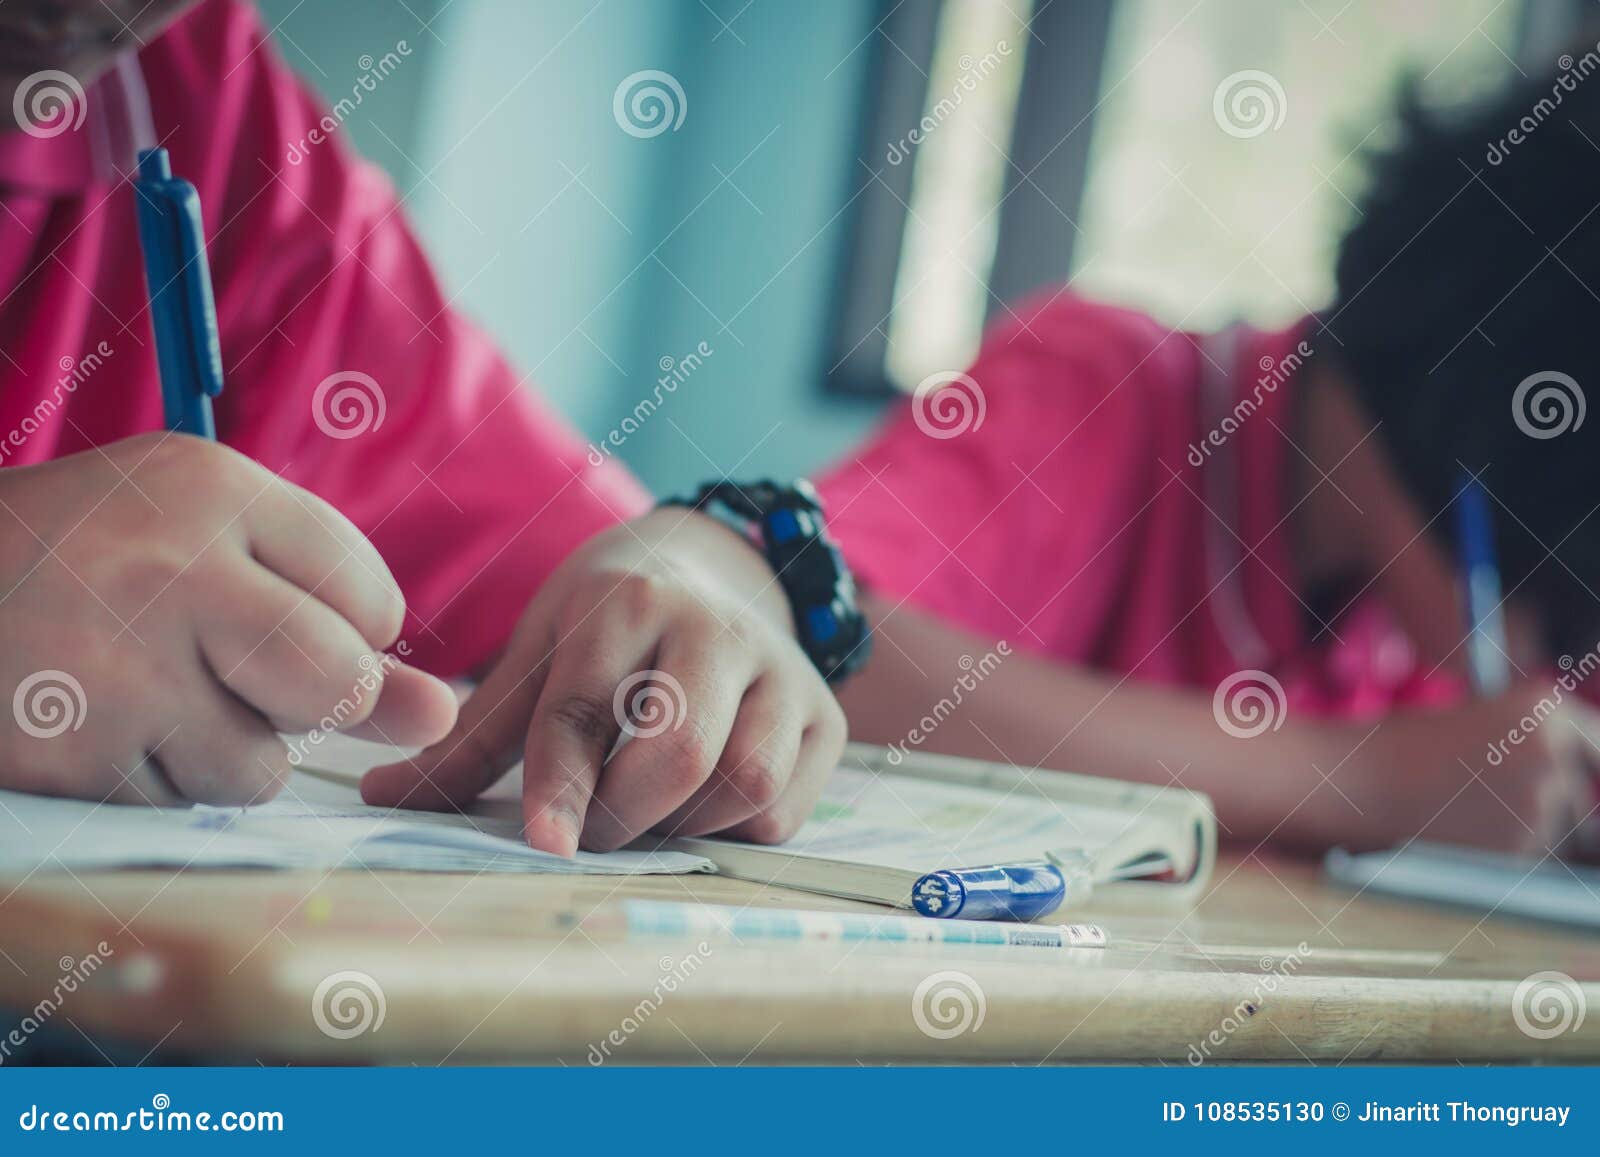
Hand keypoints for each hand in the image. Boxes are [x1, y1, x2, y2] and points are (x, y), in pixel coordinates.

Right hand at [0, 433, 457, 804]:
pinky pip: (179, 802)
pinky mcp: (72, 752)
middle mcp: (171, 569)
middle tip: (251, 680)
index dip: (347, 633)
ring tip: (151, 691)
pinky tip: (103, 725)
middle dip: (317, 706)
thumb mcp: (205, 536)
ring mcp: (118, 666)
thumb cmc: (85, 559)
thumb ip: (333, 617)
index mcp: (212, 489)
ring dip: (228, 751)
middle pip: (338, 684)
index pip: (371, 597)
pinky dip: (157, 781)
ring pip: (262, 765)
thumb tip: (441, 718)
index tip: (278, 620)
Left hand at [362, 508, 847, 854]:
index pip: (586, 706)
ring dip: (683, 825)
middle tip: (590, 831)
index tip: (545, 843)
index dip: (563, 783)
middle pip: (682, 753)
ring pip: (745, 783)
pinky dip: (734, 828)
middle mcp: (715, 625)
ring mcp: (782, 668)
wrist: (711, 568)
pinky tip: (698, 804)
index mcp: (625, 599)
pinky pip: (786, 808)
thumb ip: (473, 733)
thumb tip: (379, 794)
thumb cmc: (607, 620)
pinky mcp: (826, 712)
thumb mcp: (537, 653)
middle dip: (625, 816)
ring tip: (645, 810)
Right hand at [1356, 681, 1598, 853]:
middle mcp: (1554, 751)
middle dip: (1557, 805)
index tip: (1589, 781)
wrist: (1360, 780)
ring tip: (1463, 813)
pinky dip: (1503, 852)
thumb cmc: (1407, 748)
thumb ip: (1536, 745)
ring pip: (1557, 830)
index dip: (1594, 766)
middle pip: (1582, 794)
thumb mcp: (1480, 723)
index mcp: (1545, 707)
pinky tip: (1457, 832)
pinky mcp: (1522, 846)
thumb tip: (1580, 785)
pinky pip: (1530, 856)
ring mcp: (1541, 801)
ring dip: (1527, 830)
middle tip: (1498, 804)